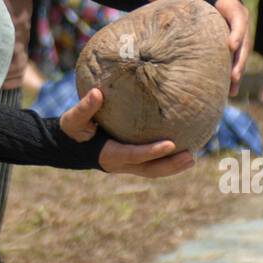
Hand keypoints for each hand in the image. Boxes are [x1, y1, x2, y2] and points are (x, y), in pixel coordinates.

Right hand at [59, 87, 195, 177]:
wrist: (70, 145)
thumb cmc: (73, 130)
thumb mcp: (73, 119)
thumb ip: (85, 108)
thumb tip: (97, 92)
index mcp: (108, 154)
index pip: (134, 155)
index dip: (152, 152)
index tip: (171, 144)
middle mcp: (120, 164)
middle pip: (149, 169)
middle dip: (170, 165)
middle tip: (190, 156)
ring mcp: (126, 165)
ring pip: (152, 170)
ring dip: (172, 167)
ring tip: (192, 157)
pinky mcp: (130, 162)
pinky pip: (151, 164)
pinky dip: (166, 160)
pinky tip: (181, 150)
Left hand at [140, 0, 248, 96]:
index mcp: (229, 5)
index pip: (238, 18)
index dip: (237, 32)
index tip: (231, 46)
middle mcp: (238, 20)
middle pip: (244, 41)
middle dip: (240, 59)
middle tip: (233, 75)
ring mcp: (237, 33)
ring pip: (242, 54)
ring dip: (237, 71)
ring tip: (231, 90)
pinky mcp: (232, 44)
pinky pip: (235, 60)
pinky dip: (232, 75)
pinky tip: (229, 92)